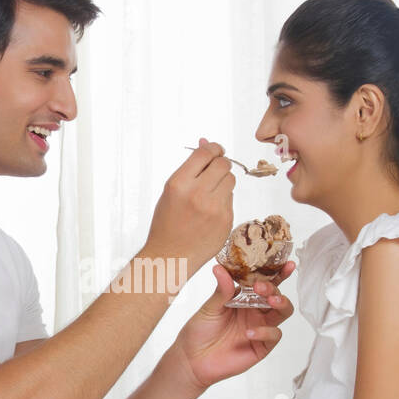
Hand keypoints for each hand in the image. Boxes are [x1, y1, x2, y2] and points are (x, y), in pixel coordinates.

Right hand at [141, 139, 234, 278]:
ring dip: (224, 181)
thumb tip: (206, 143)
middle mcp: (198, 195)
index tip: (215, 150)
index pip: (205, 153)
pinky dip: (224, 200)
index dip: (213, 148)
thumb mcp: (171, 191)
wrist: (171, 256)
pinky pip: (231, 199)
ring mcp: (214, 209)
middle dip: (221, 163)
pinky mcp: (226, 221)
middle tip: (215, 169)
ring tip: (210, 192)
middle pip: (223, 164)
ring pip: (231, 180)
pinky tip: (210, 211)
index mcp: (179, 184)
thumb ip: (190, 168)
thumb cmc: (167, 223)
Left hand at [168, 258, 295, 389]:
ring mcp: (261, 327)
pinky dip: (265, 331)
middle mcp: (256, 310)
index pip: (264, 281)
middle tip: (261, 287)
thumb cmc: (199, 331)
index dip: (277, 272)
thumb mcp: (209, 308)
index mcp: (244, 297)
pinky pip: (273, 335)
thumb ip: (221, 290)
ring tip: (270, 301)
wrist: (193, 359)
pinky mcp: (262, 346)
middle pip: (276, 295)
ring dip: (281, 304)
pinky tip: (249, 333)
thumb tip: (220, 267)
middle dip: (274, 288)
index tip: (287, 263)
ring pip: (282, 312)